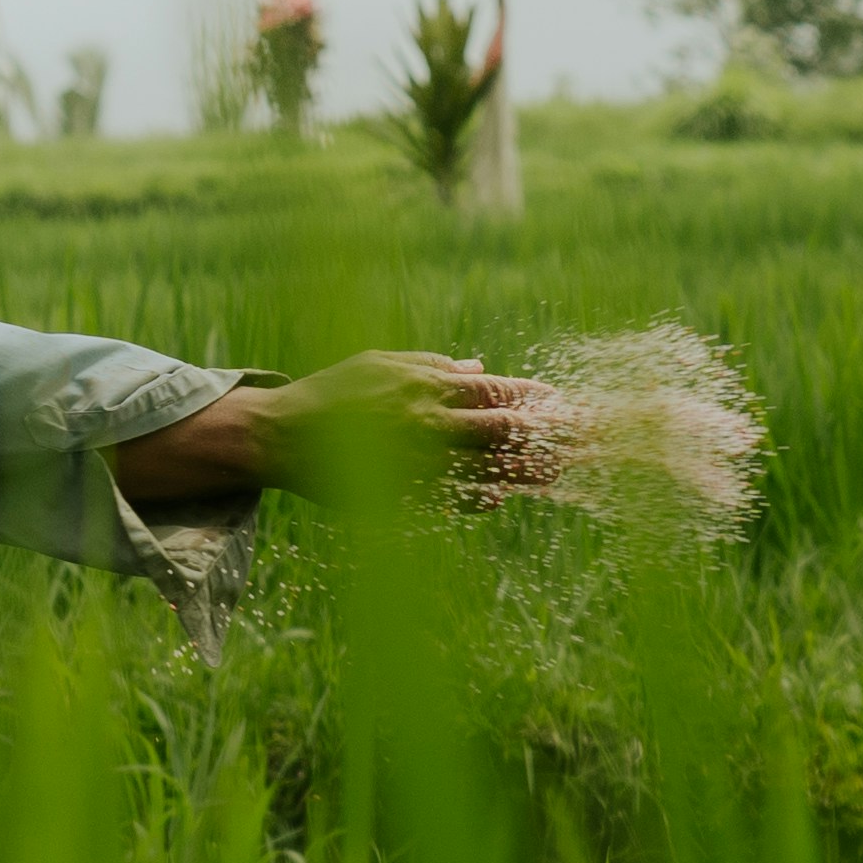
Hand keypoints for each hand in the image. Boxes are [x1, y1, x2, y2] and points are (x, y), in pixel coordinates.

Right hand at [105, 348, 546, 515]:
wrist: (282, 436)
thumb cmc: (332, 392)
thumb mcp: (381, 364)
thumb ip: (433, 367)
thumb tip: (479, 368)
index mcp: (424, 386)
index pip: (492, 390)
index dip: (531, 397)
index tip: (563, 403)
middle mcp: (426, 422)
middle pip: (500, 431)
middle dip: (543, 435)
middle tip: (580, 441)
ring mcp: (417, 461)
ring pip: (483, 468)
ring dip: (523, 471)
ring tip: (558, 473)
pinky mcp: (399, 490)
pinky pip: (448, 498)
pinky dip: (477, 499)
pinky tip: (499, 498)